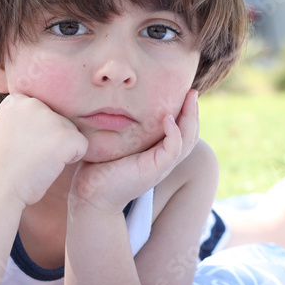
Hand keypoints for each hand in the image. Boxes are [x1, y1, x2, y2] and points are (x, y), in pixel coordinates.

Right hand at [0, 94, 88, 205]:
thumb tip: (49, 113)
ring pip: (71, 131)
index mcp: (17, 100)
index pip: (44, 110)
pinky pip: (82, 145)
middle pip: (59, 119)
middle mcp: (33, 102)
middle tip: (29, 155)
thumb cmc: (4, 166)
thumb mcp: (6, 129)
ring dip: (60, 148)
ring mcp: (50, 118)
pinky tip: (50, 165)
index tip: (19, 146)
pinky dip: (72, 159)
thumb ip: (25, 116)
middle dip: (50, 139)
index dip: (37, 133)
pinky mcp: (65, 136)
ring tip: (37, 160)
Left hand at [69, 89, 199, 211]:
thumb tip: (116, 101)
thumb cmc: (99, 167)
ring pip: (188, 140)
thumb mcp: (116, 141)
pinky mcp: (155, 170)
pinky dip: (174, 133)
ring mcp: (162, 165)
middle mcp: (164, 159)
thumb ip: (124, 126)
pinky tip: (167, 118)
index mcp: (158, 152)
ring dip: (191, 117)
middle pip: (191, 133)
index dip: (186, 111)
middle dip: (194, 110)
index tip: (183, 91)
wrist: (91, 195)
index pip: (182, 130)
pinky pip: (173, 149)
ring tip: (190, 97)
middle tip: (192, 90)